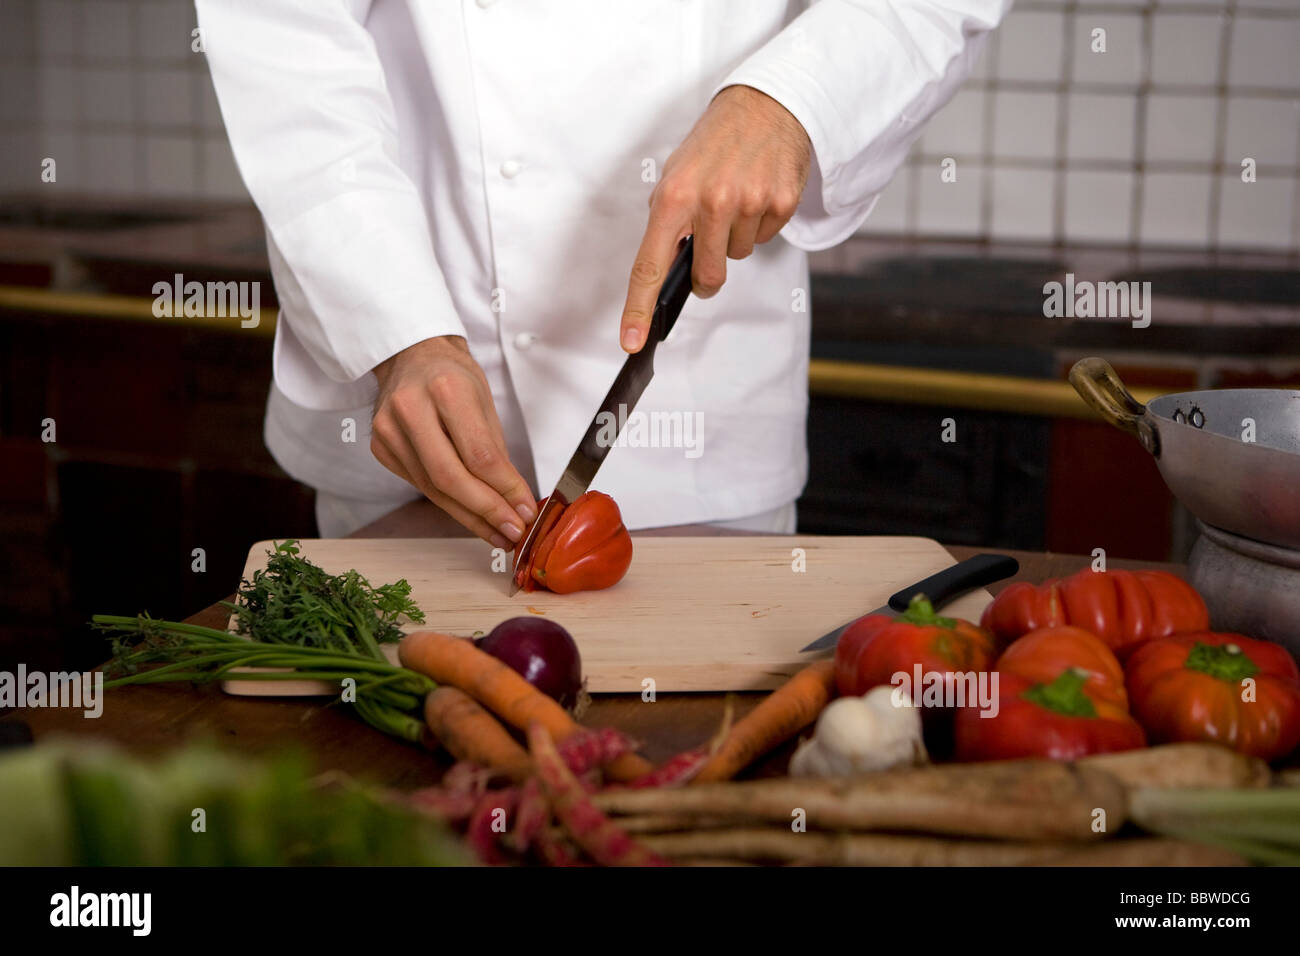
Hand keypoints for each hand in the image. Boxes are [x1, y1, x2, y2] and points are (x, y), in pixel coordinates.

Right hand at [370, 335, 536, 547]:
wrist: (412, 358)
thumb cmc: (453, 377)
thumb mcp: (485, 402)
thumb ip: (497, 452)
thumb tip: (516, 501)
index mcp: (445, 389)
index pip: (479, 454)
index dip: (505, 490)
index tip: (526, 511)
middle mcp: (410, 408)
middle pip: (450, 477)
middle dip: (486, 511)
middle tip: (513, 532)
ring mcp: (389, 430)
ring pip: (434, 489)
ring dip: (470, 517)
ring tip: (498, 533)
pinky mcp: (380, 449)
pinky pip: (420, 486)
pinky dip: (449, 504)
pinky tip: (472, 516)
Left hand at [619, 84, 811, 351]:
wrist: (766, 104)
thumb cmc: (715, 143)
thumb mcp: (677, 174)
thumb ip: (669, 221)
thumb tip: (666, 268)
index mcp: (674, 197)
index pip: (650, 266)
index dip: (639, 309)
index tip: (632, 341)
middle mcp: (710, 203)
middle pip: (708, 277)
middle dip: (707, 271)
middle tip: (710, 241)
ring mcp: (748, 204)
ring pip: (738, 257)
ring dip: (736, 237)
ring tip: (736, 197)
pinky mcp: (780, 203)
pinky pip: (765, 239)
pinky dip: (760, 223)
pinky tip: (757, 192)